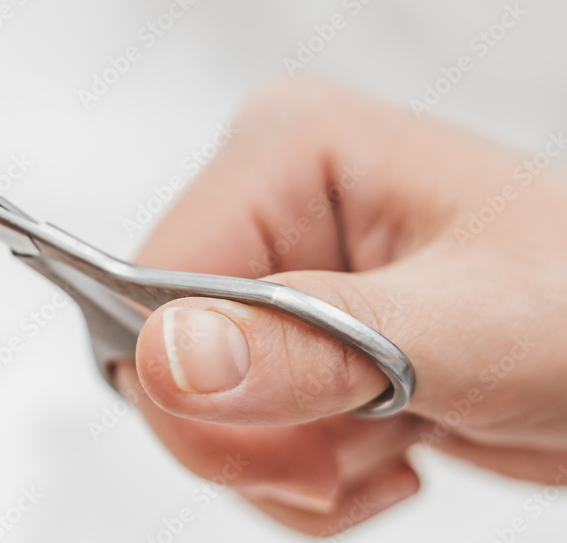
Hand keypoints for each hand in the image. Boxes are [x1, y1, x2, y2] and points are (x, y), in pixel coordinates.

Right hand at [116, 77, 566, 535]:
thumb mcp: (468, 330)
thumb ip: (314, 343)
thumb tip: (171, 358)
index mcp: (290, 150)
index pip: (153, 282)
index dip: (195, 387)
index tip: (293, 452)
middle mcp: (271, 202)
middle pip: (164, 351)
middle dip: (254, 435)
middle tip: (350, 454)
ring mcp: (277, 269)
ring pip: (196, 402)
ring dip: (289, 457)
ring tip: (395, 436)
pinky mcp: (291, 330)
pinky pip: (234, 425)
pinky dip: (297, 470)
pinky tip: (384, 447)